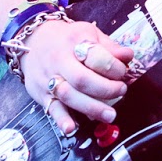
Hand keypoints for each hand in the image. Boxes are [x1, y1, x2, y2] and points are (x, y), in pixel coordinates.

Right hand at [17, 18, 134, 133]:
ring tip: (109, 114)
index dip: (113, 67)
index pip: (96, 56)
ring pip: (69, 96)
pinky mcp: (41, 94)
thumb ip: (109, 47)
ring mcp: (49, 78)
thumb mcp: (89, 33)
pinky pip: (51, 109)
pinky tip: (71, 128)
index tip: (123, 72)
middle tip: (121, 92)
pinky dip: (62, 120)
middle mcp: (60, 60)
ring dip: (91, 108)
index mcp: (75, 41)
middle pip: (82, 79)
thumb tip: (128, 56)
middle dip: (106, 89)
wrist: (33, 40)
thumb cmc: (66, 38)